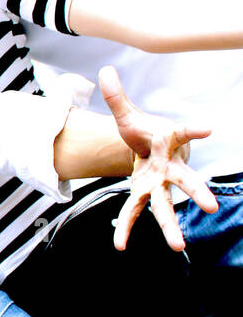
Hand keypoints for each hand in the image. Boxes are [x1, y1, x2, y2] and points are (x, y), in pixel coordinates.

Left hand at [99, 65, 216, 250]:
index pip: (184, 132)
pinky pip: (133, 212)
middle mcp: (170, 167)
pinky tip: (118, 245)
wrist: (147, 148)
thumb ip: (116, 96)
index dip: (194, 129)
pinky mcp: (143, 193)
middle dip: (198, 192)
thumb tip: (105, 70)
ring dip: (170, 226)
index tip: (208, 128)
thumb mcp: (126, 114)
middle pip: (187, 180)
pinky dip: (125, 227)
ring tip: (178, 246)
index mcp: (168, 141)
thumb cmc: (142, 131)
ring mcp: (158, 184)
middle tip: (210, 206)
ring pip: (167, 205)